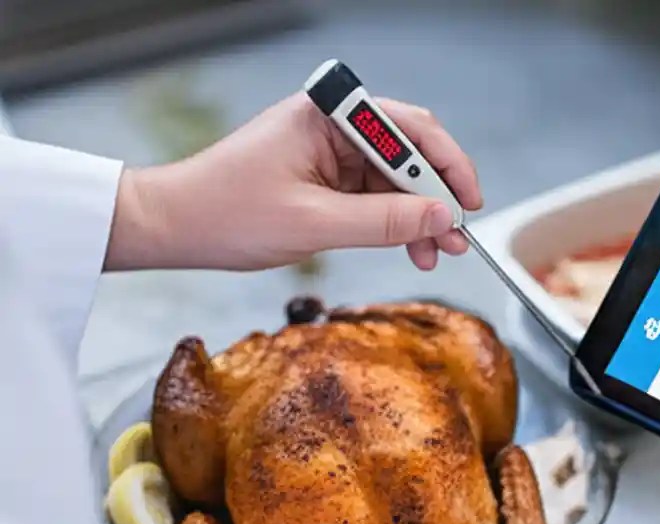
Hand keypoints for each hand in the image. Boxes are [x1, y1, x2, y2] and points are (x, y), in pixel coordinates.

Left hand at [106, 92, 481, 271]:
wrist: (174, 227)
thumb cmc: (225, 213)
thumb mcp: (314, 224)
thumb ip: (383, 222)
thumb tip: (441, 220)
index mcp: (327, 117)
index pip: (410, 129)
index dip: (447, 166)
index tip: (468, 203)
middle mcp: (333, 127)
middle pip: (408, 155)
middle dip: (436, 199)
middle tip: (456, 239)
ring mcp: (329, 153)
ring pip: (395, 181)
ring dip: (418, 218)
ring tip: (434, 254)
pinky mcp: (325, 179)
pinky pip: (374, 197)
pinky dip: (394, 224)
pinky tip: (409, 248)